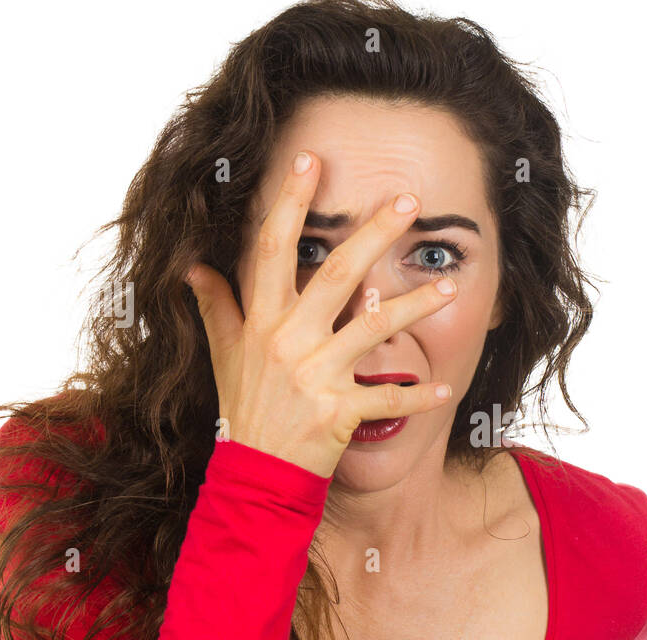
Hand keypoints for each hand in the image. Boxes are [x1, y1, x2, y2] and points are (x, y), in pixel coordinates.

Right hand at [184, 149, 456, 477]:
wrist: (254, 472)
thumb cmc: (244, 408)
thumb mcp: (223, 354)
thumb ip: (216, 306)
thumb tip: (194, 266)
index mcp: (262, 320)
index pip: (273, 248)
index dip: (289, 202)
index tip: (310, 161)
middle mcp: (289, 340)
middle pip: (337, 273)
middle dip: (374, 233)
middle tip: (408, 201)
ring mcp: (316, 375)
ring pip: (375, 328)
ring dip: (417, 305)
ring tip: (452, 286)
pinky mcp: (340, 411)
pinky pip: (388, 399)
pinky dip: (420, 395)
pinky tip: (449, 388)